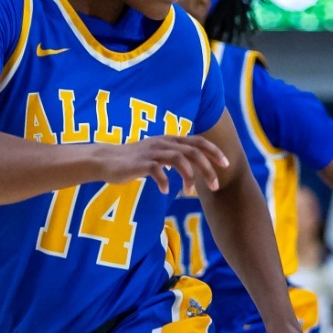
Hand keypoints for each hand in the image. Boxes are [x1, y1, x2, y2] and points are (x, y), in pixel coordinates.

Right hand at [102, 135, 229, 194]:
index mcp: (170, 140)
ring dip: (189, 177)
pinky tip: (166, 191)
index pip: (198, 141)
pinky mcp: (140, 163)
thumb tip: (197, 167)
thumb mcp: (160, 154)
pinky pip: (157, 171)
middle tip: (215, 186)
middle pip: (193, 152)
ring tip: (189, 192)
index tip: (226, 164)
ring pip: (179, 159)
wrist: (107, 160)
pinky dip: (164, 181)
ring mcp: (152, 152)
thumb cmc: (136, 160)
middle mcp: (163, 143)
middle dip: (208, 169)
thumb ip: (177, 156)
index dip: (214, 151)